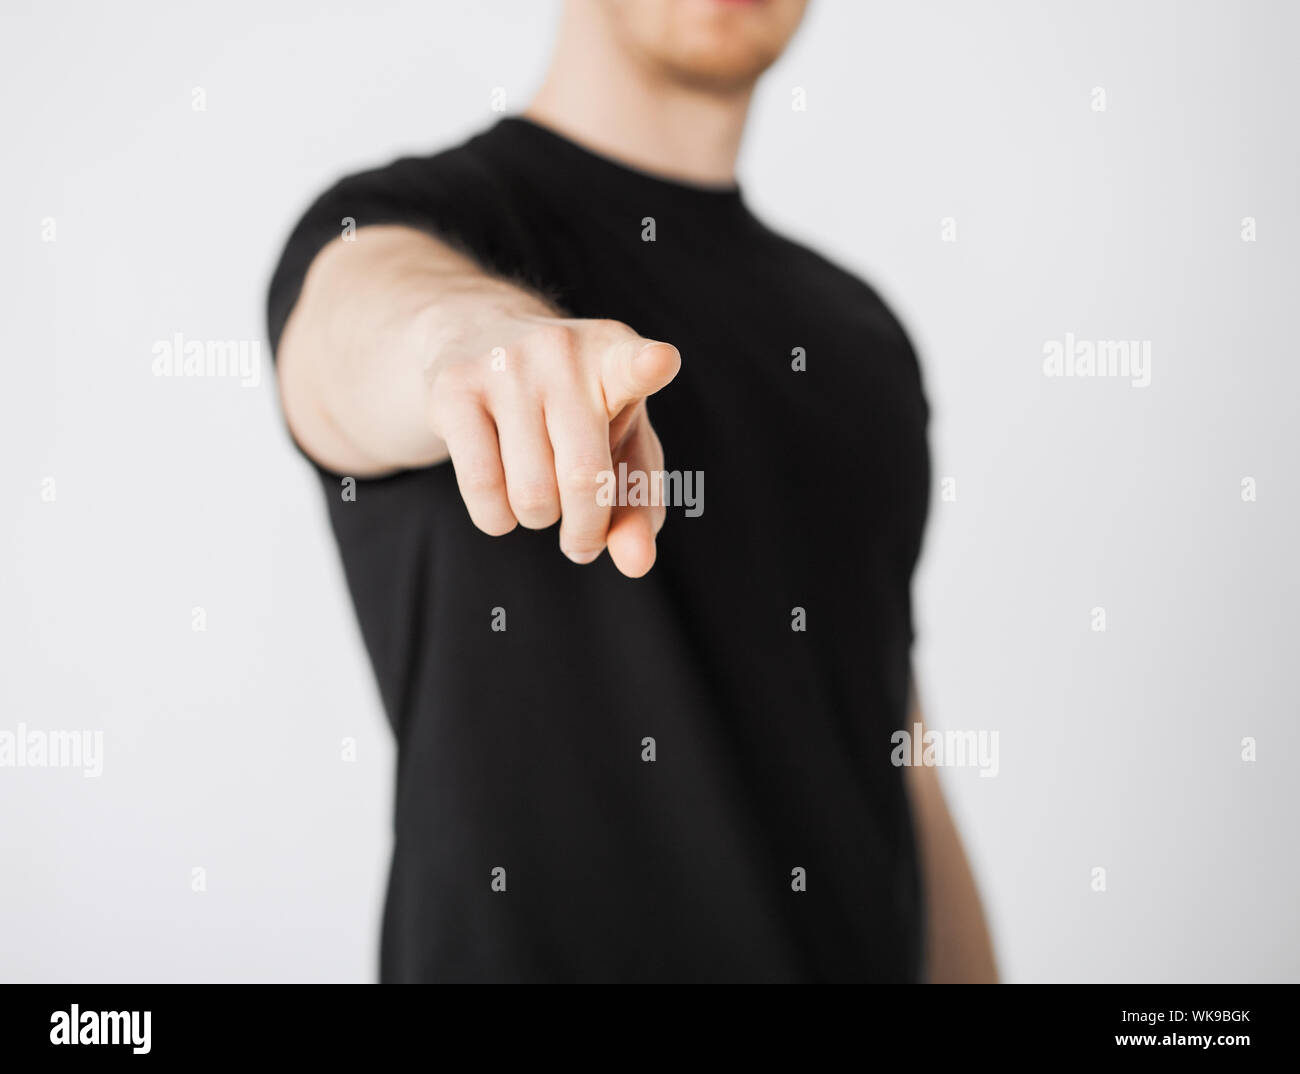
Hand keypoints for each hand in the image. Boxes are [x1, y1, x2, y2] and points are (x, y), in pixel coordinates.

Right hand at [427, 314, 680, 577]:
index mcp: (616, 356)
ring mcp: (503, 365)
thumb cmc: (572, 410)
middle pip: (583, 478)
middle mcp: (562, 352)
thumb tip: (636, 564)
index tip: (660, 361)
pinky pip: (482, 487)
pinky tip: (502, 504)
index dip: (649, 366)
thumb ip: (638, 506)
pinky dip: (497, 518)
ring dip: (539, 519)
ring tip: (540, 497)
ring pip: (531, 493)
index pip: (635, 365)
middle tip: (582, 539)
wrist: (478, 338)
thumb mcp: (618, 446)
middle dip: (585, 529)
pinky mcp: (454, 388)